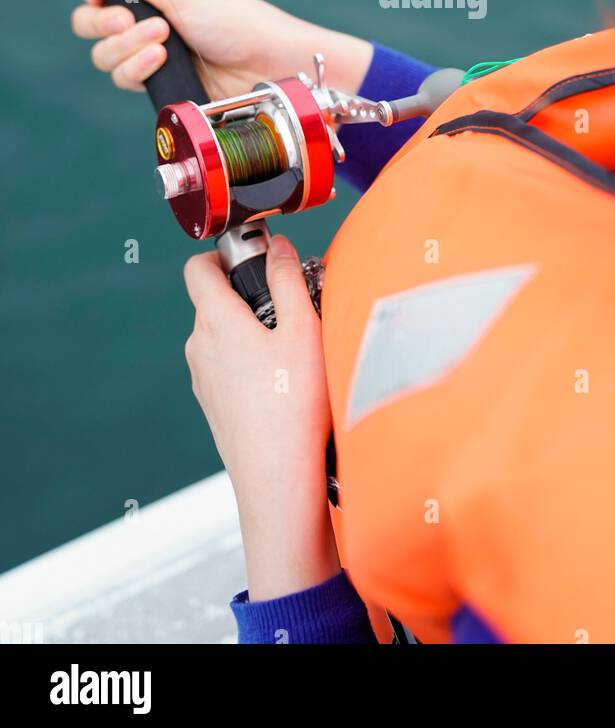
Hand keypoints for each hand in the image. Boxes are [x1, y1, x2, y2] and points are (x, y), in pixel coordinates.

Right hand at [69, 0, 371, 99]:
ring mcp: (152, 48)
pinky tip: (159, 62)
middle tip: (132, 22)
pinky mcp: (160, 78)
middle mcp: (149, 13)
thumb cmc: (230, 16)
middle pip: (92, 23)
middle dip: (106, 25)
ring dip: (127, 48)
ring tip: (162, 42)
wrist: (264, 62)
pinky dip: (136, 71)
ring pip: (105, 54)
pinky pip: (124, 78)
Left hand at [184, 234, 339, 599]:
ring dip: (252, 330)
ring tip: (294, 349)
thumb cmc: (294, 406)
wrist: (279, 481)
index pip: (198, 267)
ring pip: (222, 336)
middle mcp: (199, 348)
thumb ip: (287, 278)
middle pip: (214, 300)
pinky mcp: (214, 406)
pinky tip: (285, 383)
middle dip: (250, 294)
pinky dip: (250, 363)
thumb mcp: (303, 329)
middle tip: (292, 306)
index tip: (256, 258)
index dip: (224, 254)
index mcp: (215, 321)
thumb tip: (275, 246)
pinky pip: (227, 367)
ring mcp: (202, 380)